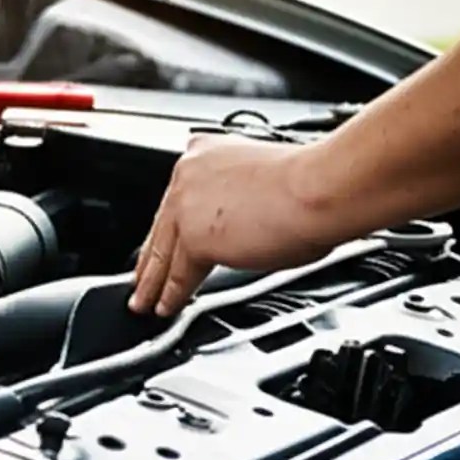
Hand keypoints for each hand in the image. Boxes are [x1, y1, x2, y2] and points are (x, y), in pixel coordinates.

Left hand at [128, 133, 340, 316]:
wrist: (318, 188)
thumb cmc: (310, 183)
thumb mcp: (262, 177)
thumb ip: (238, 198)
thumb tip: (243, 226)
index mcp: (205, 152)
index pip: (179, 196)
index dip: (170, 222)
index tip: (162, 237)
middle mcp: (188, 175)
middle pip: (163, 225)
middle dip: (150, 257)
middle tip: (140, 277)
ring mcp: (187, 206)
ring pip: (163, 252)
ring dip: (152, 282)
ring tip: (143, 301)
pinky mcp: (194, 239)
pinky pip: (178, 275)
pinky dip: (171, 296)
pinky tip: (165, 307)